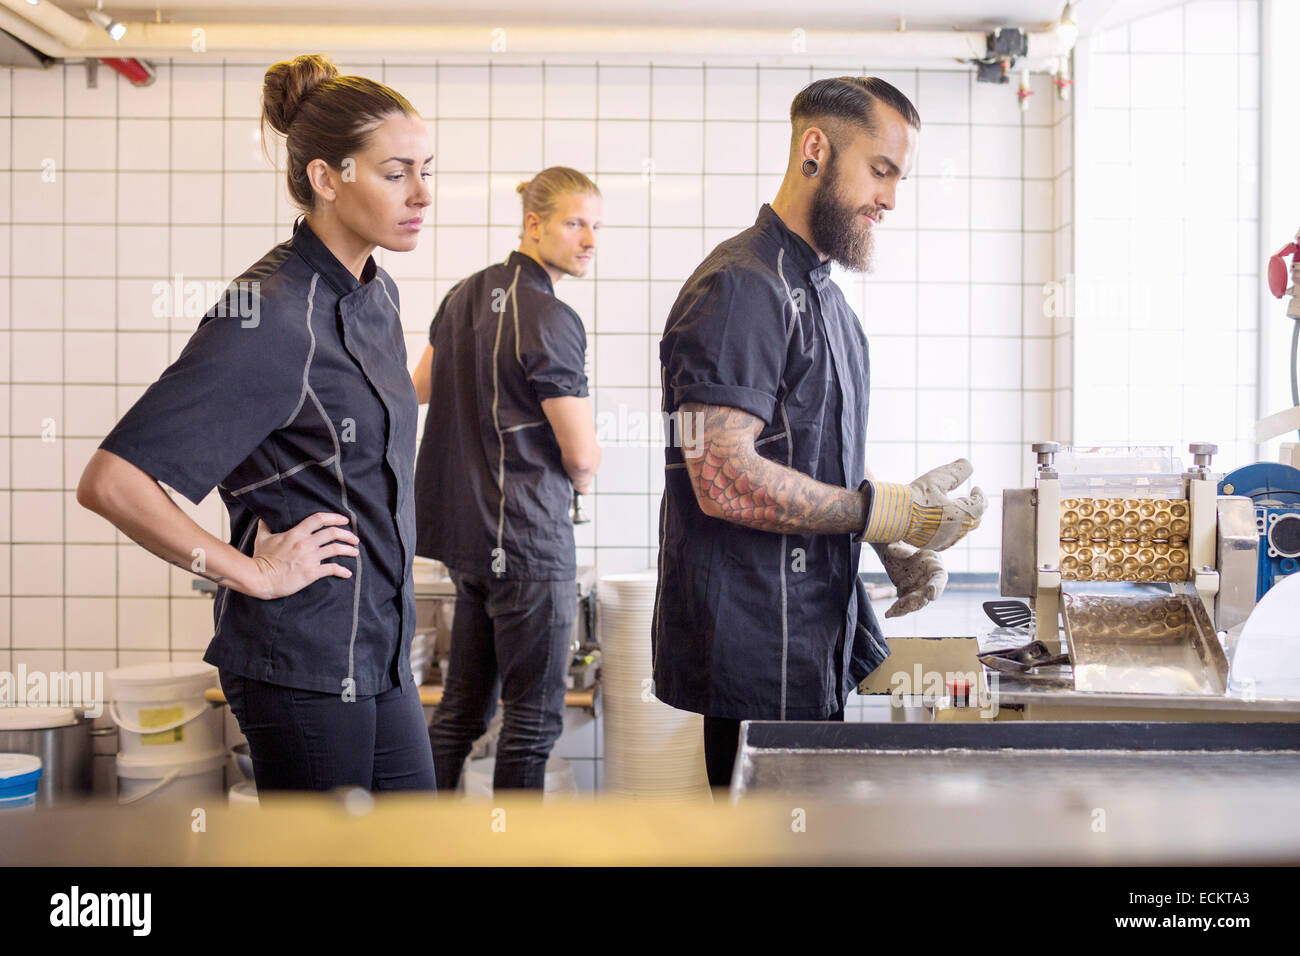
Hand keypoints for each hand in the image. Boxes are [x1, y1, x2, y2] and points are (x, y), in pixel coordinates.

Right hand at [243, 512, 358, 598]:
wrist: (259, 578)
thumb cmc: (261, 559)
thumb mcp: (262, 538)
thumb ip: (265, 526)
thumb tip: (263, 518)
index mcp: (296, 533)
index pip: (319, 519)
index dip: (334, 518)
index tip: (344, 520)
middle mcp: (305, 543)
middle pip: (332, 533)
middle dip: (347, 534)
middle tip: (354, 538)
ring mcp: (309, 558)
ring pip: (335, 549)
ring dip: (348, 550)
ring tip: (355, 552)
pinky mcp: (311, 572)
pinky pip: (331, 569)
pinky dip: (342, 571)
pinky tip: (347, 573)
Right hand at [859, 458, 985, 550]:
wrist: (893, 516)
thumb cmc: (916, 496)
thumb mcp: (938, 477)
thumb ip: (958, 471)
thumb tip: (968, 465)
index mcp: (963, 514)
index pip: (982, 504)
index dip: (980, 495)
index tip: (975, 488)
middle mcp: (958, 531)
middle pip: (975, 520)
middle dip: (974, 508)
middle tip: (966, 498)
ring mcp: (946, 541)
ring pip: (962, 530)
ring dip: (962, 519)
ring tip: (952, 507)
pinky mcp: (934, 545)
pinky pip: (949, 538)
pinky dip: (950, 528)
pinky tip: (940, 519)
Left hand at [872, 541, 946, 617]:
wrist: (895, 555)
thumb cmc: (905, 548)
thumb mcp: (903, 545)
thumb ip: (900, 549)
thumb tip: (891, 548)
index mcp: (934, 567)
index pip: (939, 579)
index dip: (937, 587)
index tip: (931, 594)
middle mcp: (929, 582)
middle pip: (926, 595)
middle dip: (915, 601)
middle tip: (903, 605)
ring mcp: (919, 591)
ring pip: (915, 604)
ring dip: (905, 608)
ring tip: (892, 612)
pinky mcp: (909, 596)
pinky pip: (904, 606)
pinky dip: (897, 610)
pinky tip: (888, 614)